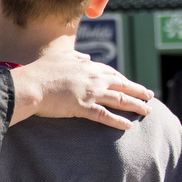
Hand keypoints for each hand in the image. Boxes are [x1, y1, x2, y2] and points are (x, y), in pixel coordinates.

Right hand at [9, 49, 151, 129]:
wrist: (30, 85)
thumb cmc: (41, 71)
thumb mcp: (60, 57)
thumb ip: (76, 56)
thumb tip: (86, 55)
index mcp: (88, 66)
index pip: (113, 73)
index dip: (125, 80)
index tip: (133, 85)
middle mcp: (93, 78)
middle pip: (122, 85)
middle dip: (139, 91)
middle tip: (150, 96)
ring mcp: (90, 93)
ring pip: (119, 100)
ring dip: (136, 106)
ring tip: (148, 111)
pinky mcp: (83, 107)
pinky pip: (105, 116)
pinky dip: (119, 121)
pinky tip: (129, 126)